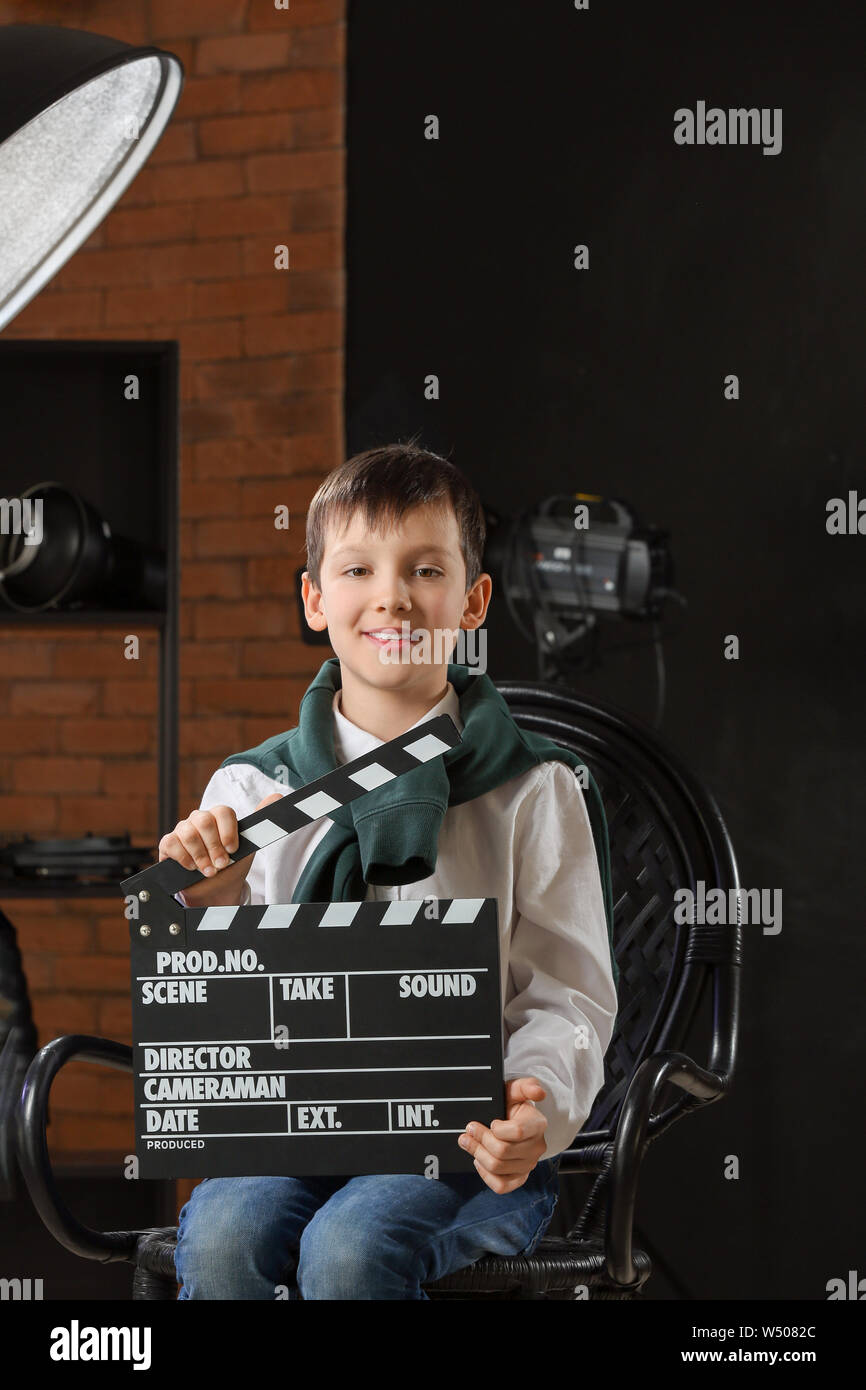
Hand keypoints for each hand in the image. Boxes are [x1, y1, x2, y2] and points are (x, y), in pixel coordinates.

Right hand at [158, 793, 282, 905]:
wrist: (215, 889)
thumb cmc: (232, 865)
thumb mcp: (248, 847)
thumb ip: (261, 822)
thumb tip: (277, 795)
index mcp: (219, 817)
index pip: (223, 812)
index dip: (227, 831)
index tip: (232, 850)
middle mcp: (200, 819)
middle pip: (204, 822)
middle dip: (214, 847)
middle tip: (221, 865)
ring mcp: (183, 829)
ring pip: (188, 834)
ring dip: (200, 857)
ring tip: (209, 871)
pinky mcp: (168, 843)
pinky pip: (171, 843)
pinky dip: (183, 859)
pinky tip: (191, 868)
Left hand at [457, 1077, 547, 1193]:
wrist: (513, 1121)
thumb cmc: (511, 1105)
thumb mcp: (515, 1090)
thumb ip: (526, 1086)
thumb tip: (539, 1091)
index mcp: (537, 1125)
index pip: (516, 1132)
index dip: (496, 1128)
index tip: (490, 1121)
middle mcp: (536, 1147)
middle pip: (502, 1151)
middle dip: (480, 1139)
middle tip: (469, 1129)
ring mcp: (528, 1165)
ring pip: (498, 1168)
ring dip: (477, 1154)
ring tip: (468, 1142)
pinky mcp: (520, 1178)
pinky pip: (501, 1186)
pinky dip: (485, 1175)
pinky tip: (479, 1160)